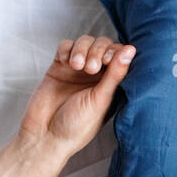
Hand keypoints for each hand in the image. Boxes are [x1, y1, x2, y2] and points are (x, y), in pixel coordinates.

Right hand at [18, 35, 134, 156]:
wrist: (45, 135)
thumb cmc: (77, 126)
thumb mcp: (101, 100)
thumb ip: (115, 74)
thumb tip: (131, 50)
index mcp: (111, 84)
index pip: (120, 56)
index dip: (116, 53)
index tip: (109, 62)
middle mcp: (96, 75)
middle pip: (103, 45)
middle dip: (98, 50)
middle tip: (91, 69)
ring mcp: (77, 69)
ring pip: (85, 42)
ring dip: (82, 49)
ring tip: (77, 66)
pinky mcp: (59, 66)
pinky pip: (65, 46)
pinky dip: (67, 49)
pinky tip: (66, 63)